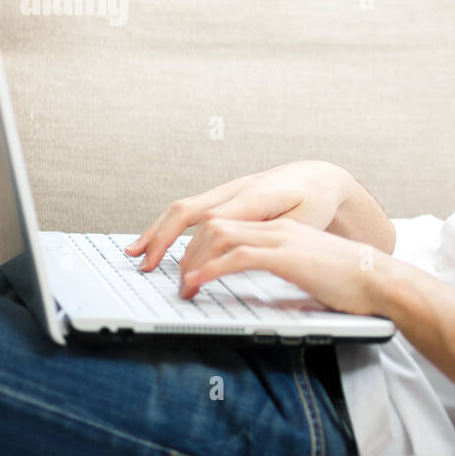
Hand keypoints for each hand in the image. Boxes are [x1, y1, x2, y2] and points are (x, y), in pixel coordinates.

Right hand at [126, 160, 351, 270]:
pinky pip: (188, 209)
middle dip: (164, 240)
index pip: (215, 224)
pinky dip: (167, 225)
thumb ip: (274, 232)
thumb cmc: (314, 201)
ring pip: (183, 208)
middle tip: (148, 269)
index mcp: (256, 196)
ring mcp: (226, 191)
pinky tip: (153, 241)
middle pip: (189, 212)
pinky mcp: (222, 196)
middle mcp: (235, 190)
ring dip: (158, 232)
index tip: (186, 278)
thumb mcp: (305, 219)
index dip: (196, 251)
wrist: (317, 178)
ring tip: (137, 254)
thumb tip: (244, 249)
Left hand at [177, 217, 392, 316]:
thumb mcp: (308, 274)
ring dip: (193, 260)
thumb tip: (260, 297)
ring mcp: (282, 239)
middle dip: (187, 250)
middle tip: (172, 276)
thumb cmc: (352, 285)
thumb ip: (283, 275)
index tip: (184, 265)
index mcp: (283, 230)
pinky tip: (198, 283)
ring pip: (220, 235)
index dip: (199, 243)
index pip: (229, 225)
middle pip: (216, 225)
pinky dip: (210, 270)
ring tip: (182, 284)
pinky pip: (237, 256)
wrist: (382, 281)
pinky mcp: (286, 257)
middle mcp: (279, 228)